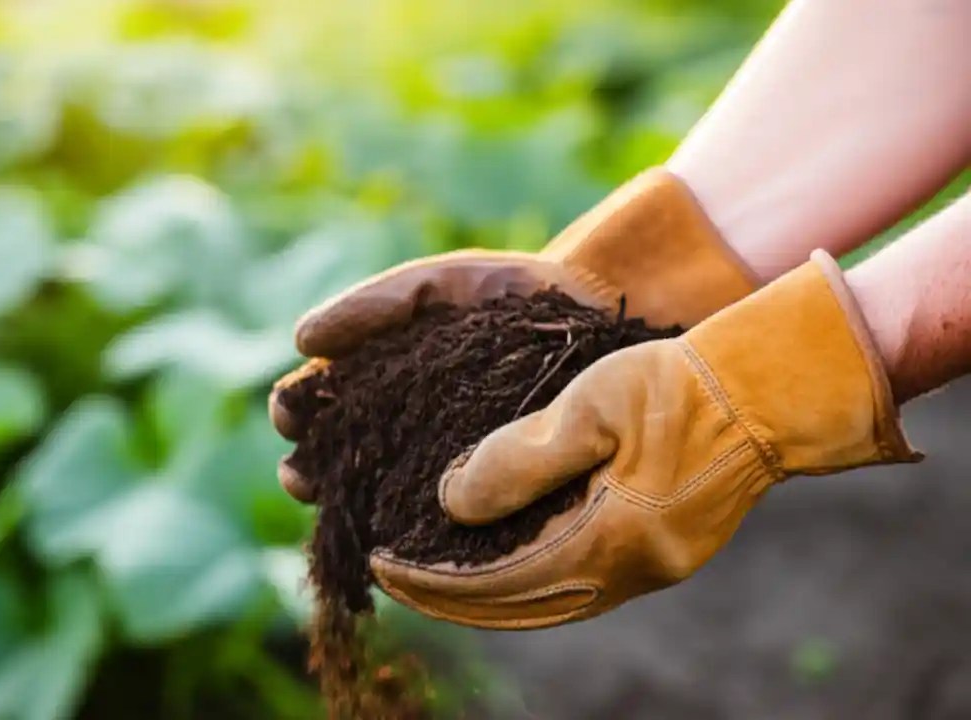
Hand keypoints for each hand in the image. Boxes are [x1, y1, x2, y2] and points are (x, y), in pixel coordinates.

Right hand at [270, 168, 755, 501]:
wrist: (593, 311)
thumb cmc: (508, 294)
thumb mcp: (438, 285)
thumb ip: (375, 303)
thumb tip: (301, 337)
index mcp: (381, 380)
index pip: (323, 401)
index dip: (298, 410)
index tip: (287, 413)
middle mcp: (403, 429)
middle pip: (342, 460)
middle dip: (314, 470)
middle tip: (301, 478)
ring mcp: (445, 465)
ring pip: (384, 497)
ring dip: (353, 509)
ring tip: (338, 513)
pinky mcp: (491, 493)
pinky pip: (450, 518)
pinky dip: (422, 532)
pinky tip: (403, 540)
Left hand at [370, 252, 920, 628]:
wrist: (766, 393)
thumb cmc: (679, 388)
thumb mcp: (591, 407)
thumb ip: (519, 459)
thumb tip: (450, 503)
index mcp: (608, 544)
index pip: (494, 585)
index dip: (430, 579)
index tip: (379, 561)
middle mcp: (625, 573)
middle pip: (514, 608)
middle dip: (446, 596)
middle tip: (392, 574)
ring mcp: (644, 570)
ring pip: (541, 605)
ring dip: (481, 595)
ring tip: (430, 574)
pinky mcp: (653, 555)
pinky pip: (569, 587)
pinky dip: (520, 582)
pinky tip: (493, 560)